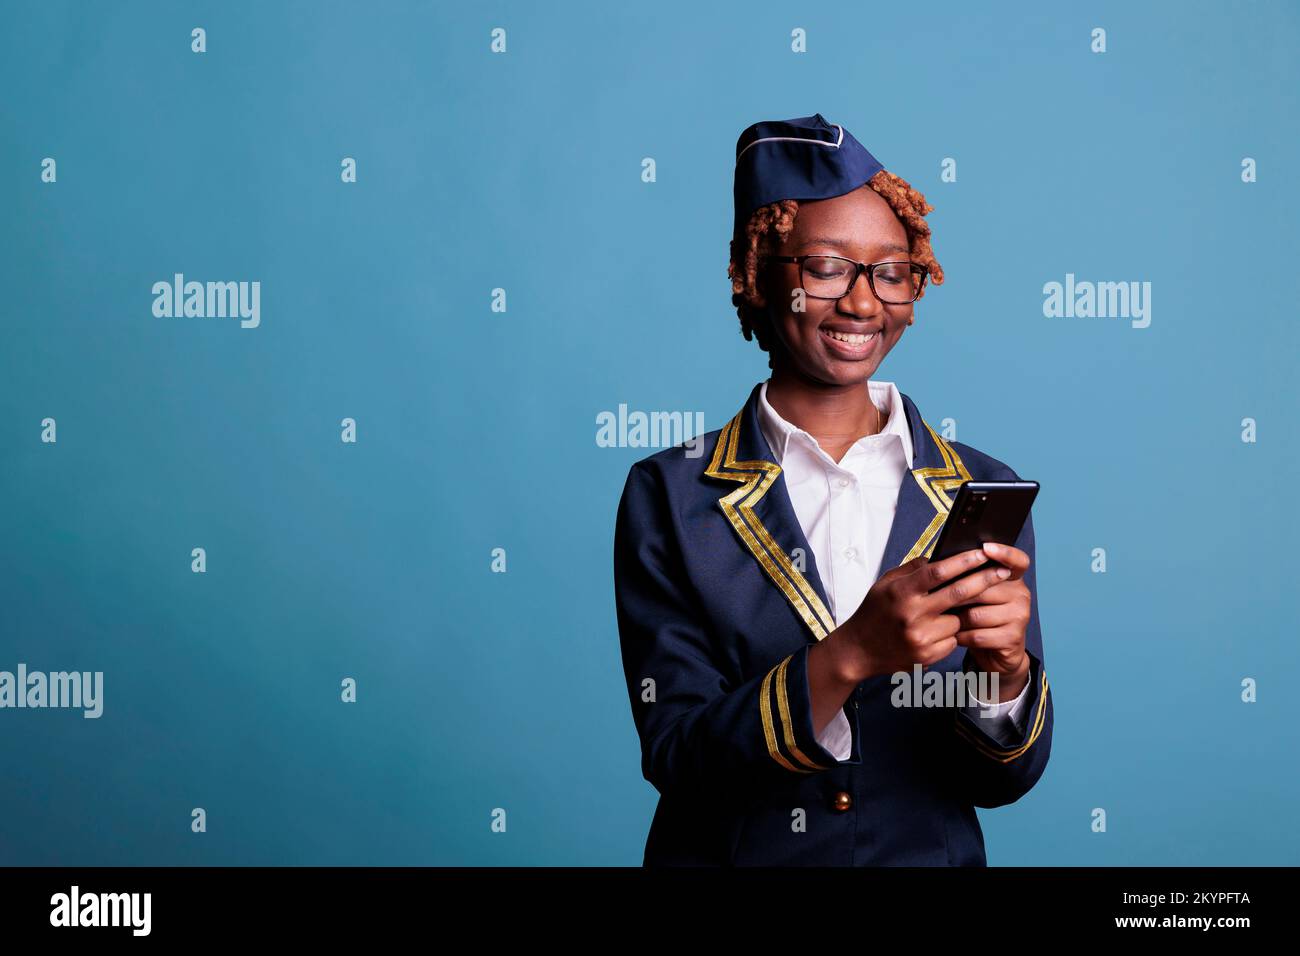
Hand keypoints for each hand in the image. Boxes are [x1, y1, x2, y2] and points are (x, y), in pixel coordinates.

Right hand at [832, 546, 1013, 682]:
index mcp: (900, 592)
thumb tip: (942, 558)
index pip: (938, 572)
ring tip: (948, 611)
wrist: (858, 650)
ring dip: (961, 613)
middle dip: (984, 580)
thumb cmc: (874, 612)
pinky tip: (935, 631)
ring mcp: (920, 637)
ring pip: (959, 620)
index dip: (964, 561)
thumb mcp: (886, 584)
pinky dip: (950, 633)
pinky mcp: (926, 655)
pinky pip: (952, 639)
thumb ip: (913, 570)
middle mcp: (911, 614)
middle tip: (1002, 572)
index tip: (983, 553)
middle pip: (958, 593)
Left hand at [951, 541, 1031, 700]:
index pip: (1018, 560)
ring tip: (949, 622)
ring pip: (976, 614)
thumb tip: (939, 563)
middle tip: (938, 601)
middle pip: (982, 589)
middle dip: (956, 597)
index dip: (1004, 552)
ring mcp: (1020, 616)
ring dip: (957, 621)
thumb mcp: (974, 595)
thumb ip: (967, 578)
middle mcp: (1021, 594)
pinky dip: (961, 637)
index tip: (985, 547)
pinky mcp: (1013, 638)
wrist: (993, 653)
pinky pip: (977, 634)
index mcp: (1013, 579)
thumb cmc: (977, 618)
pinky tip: (956, 637)